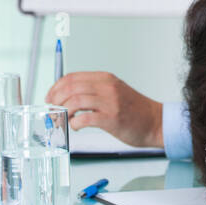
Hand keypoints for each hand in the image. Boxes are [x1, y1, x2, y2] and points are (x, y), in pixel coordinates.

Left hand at [45, 72, 163, 148]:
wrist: (155, 122)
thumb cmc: (134, 110)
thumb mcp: (114, 92)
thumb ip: (94, 91)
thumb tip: (67, 97)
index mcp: (105, 78)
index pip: (72, 77)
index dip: (56, 88)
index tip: (50, 98)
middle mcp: (107, 87)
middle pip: (71, 87)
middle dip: (55, 100)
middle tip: (52, 111)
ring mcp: (110, 102)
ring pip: (75, 101)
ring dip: (63, 112)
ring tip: (63, 120)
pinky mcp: (112, 118)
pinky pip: (85, 118)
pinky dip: (74, 124)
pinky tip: (76, 127)